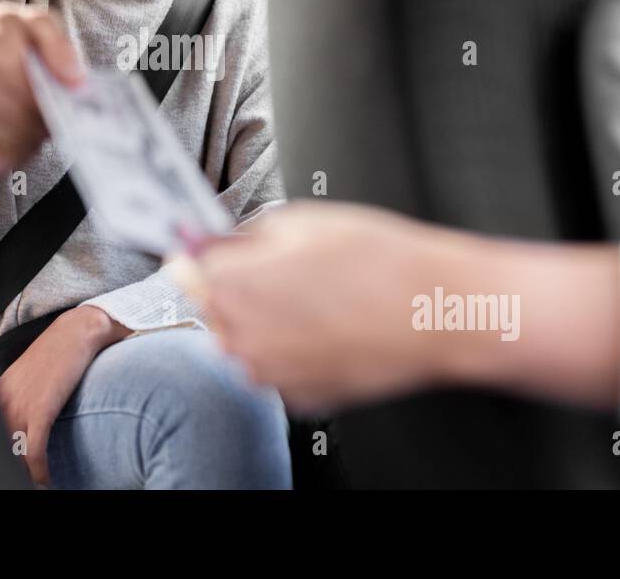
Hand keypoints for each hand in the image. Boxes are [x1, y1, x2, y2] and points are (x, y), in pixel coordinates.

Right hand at [0, 0, 83, 174]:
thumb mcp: (31, 21)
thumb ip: (59, 45)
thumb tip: (77, 82)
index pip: (40, 98)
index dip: (57, 105)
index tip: (58, 100)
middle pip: (26, 126)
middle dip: (42, 125)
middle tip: (43, 113)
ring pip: (10, 148)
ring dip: (26, 142)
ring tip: (24, 121)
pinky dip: (5, 156)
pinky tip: (6, 135)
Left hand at [0, 306, 131, 486]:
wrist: (77, 331)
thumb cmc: (57, 354)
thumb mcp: (26, 376)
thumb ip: (15, 399)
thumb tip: (16, 429)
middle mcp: (3, 400)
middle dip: (9, 467)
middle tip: (20, 481)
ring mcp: (20, 405)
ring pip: (14, 454)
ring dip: (24, 474)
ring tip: (34, 485)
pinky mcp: (40, 410)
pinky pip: (35, 451)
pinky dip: (39, 471)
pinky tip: (45, 480)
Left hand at [196, 202, 619, 413]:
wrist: (437, 310)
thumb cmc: (381, 262)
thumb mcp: (302, 221)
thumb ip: (244, 233)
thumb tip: (215, 239)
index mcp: (233, 285)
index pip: (183, 268)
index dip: (200, 252)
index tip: (207, 246)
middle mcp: (241, 337)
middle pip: (213, 307)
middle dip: (237, 285)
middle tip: (283, 267)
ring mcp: (269, 373)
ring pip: (246, 340)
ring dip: (265, 319)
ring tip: (316, 295)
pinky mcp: (299, 398)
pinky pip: (279, 366)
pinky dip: (293, 348)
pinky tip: (330, 324)